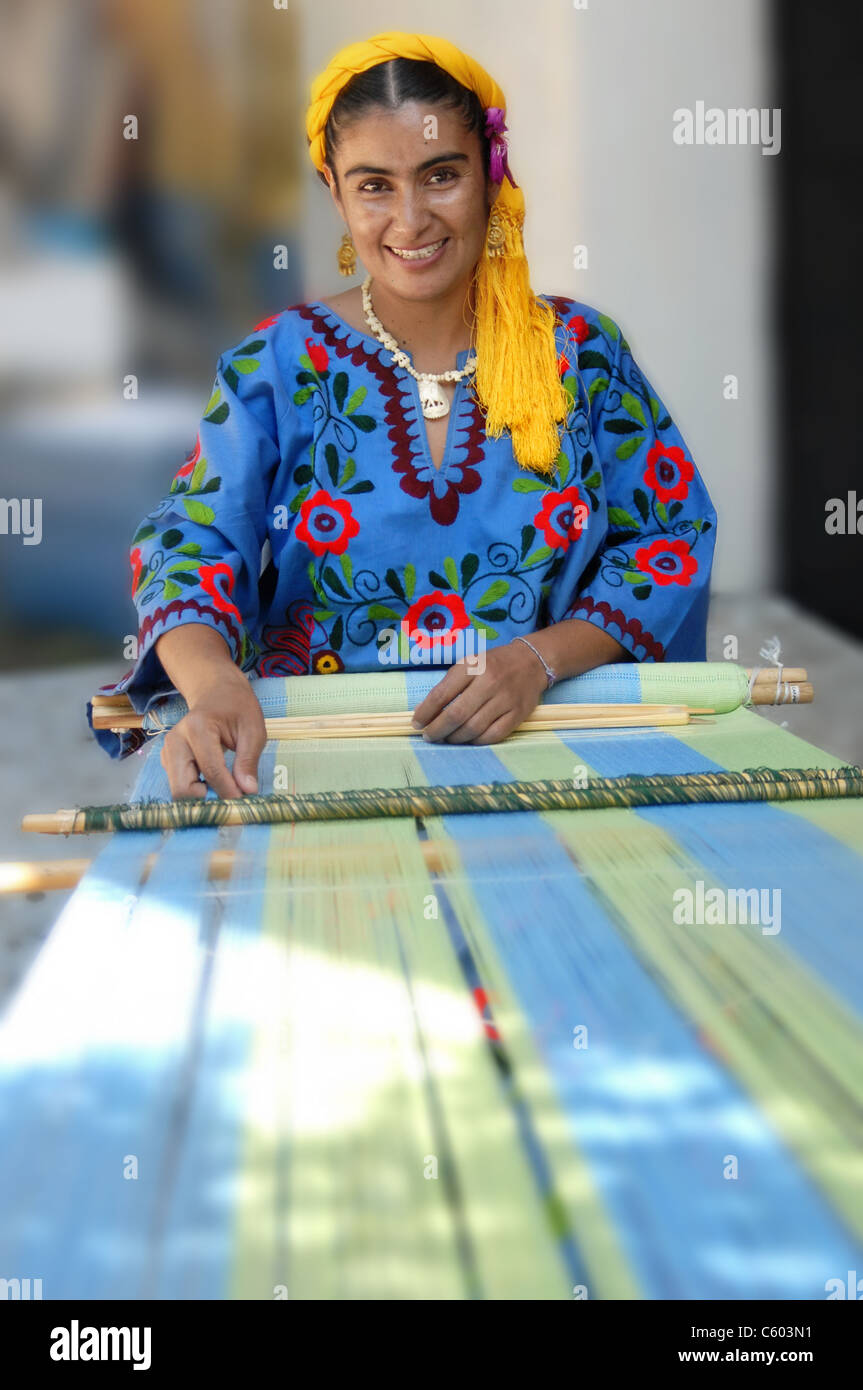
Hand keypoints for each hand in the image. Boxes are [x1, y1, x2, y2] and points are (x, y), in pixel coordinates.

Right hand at [160, 668, 266, 799]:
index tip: (244, 804)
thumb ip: (249, 761)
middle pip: (182, 788)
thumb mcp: (254, 730)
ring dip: (201, 799)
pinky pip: (178, 785)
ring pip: (178, 791)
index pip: (211, 771)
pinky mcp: (167, 760)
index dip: (228, 792)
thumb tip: (248, 791)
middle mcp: (175, 741)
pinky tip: (214, 786)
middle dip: (207, 802)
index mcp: (198, 728)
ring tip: (225, 793)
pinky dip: (196, 793)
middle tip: (231, 803)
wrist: (216, 692)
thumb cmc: (237, 708)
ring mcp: (167, 751)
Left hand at [410, 641, 548, 744]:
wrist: (531, 662)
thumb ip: (448, 685)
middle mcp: (489, 683)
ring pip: (473, 728)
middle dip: (437, 730)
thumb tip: (424, 712)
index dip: (425, 712)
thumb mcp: (468, 663)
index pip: (441, 694)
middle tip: (428, 737)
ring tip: (446, 738)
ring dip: (455, 738)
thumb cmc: (493, 664)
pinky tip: (468, 740)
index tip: (417, 723)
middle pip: (456, 715)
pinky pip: (493, 736)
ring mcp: (505, 700)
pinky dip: (476, 741)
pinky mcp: (518, 714)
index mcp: (472, 667)